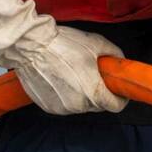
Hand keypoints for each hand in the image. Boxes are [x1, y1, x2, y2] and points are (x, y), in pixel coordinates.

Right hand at [10, 26, 128, 115]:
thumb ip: (114, 54)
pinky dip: (66, 95)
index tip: (118, 90)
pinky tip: (61, 79)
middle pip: (98, 105)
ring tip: (75, 75)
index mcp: (93, 93)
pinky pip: (65, 104)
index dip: (121, 98)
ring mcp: (62, 108)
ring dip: (83, 95)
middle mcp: (78, 105)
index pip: (116, 106)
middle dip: (101, 93)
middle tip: (95, 76)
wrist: (30, 46)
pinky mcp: (48, 107)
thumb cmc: (63, 44)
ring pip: (81, 105)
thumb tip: (120, 61)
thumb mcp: (97, 43)